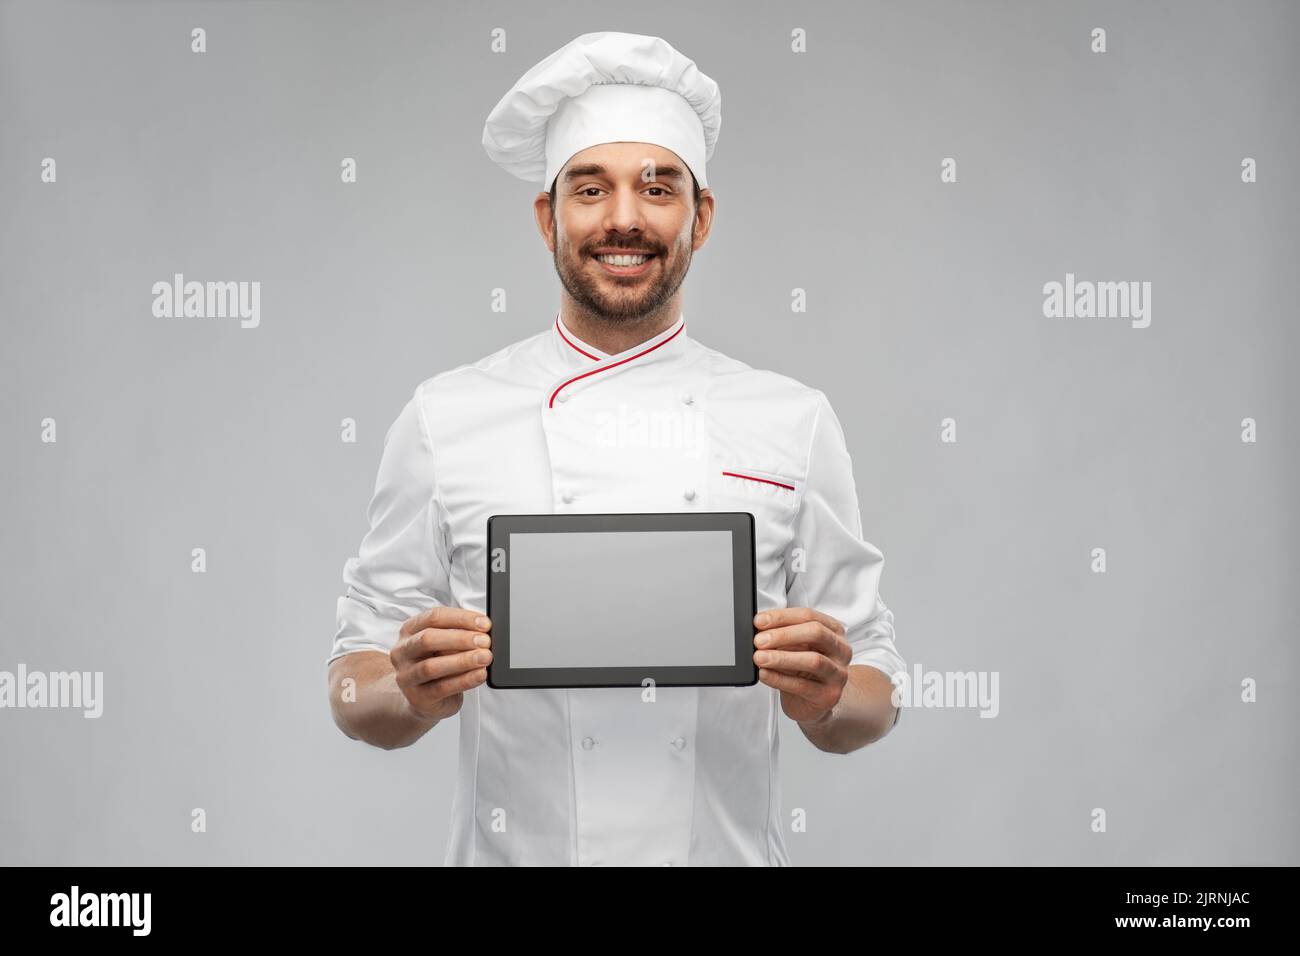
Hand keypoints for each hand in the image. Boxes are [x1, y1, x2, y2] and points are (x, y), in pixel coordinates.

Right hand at [391, 606, 492, 722]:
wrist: (424, 699)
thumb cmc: (438, 663)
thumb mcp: (445, 645)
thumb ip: (460, 635)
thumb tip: (483, 631)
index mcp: (409, 631)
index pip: (433, 617)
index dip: (461, 618)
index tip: (484, 624)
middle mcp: (403, 652)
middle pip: (428, 639)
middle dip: (460, 639)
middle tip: (485, 641)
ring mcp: (407, 676)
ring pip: (432, 666)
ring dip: (463, 660)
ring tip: (485, 657)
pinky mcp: (418, 697)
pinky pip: (442, 688)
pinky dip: (465, 680)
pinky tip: (480, 674)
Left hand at [753, 607, 850, 725]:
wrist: (815, 703)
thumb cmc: (804, 671)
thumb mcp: (794, 648)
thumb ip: (781, 637)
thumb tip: (759, 629)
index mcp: (833, 631)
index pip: (808, 616)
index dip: (782, 617)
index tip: (759, 621)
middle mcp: (841, 650)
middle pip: (816, 633)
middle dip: (784, 635)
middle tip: (759, 640)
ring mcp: (838, 674)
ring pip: (813, 661)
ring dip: (782, 658)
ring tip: (759, 658)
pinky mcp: (828, 696)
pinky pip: (802, 686)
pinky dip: (779, 679)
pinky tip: (765, 674)